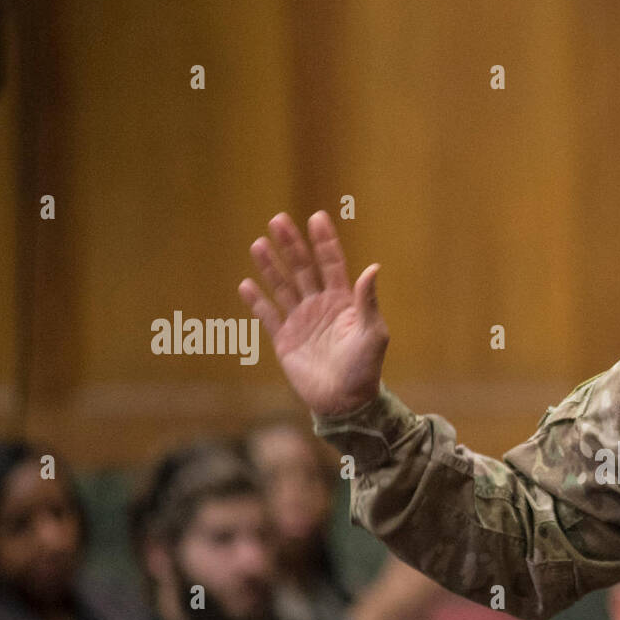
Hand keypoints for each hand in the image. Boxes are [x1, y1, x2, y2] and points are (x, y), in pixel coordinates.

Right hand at [239, 211, 387, 416]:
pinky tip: (246, 285)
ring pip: (282, 286)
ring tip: (259, 244)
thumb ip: (368, 302)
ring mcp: (300, 321)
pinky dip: (257, 302)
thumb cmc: (365, 369)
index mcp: (343, 301)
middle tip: (278, 220)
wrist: (346, 402)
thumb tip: (373, 268)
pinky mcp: (285, 340)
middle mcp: (320, 305)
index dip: (324, 241)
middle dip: (291, 245)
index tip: (316, 217)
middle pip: (303, 268)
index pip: (332, 264)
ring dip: (271, 266)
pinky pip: (268, 316)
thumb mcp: (373, 334)